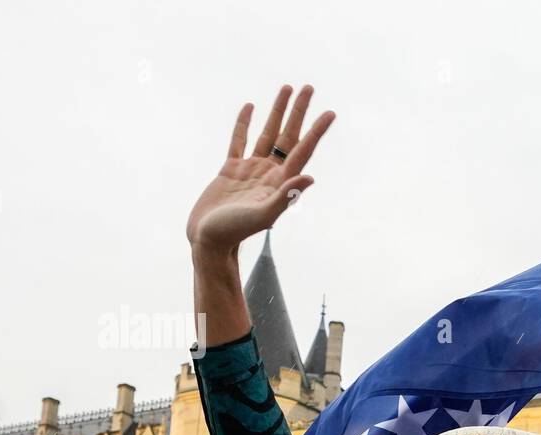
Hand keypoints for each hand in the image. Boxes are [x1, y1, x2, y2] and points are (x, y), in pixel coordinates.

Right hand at [186, 84, 333, 255]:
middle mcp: (269, 173)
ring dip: (277, 111)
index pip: (303, 150)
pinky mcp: (230, 170)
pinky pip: (240, 140)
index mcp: (280, 181)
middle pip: (288, 135)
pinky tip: (250, 107)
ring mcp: (250, 170)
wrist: (209, 241)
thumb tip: (309, 177)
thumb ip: (286, 196)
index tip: (330, 112)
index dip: (317, 131)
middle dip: (299, 112)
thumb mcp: (264, 214)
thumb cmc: (236, 231)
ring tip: (286, 89)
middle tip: (309, 87)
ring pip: (267, 133)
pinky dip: (244, 123)